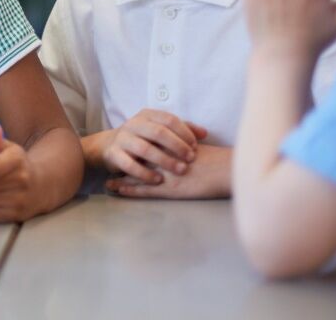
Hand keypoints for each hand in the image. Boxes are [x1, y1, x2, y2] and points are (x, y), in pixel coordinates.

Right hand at [100, 110, 206, 183]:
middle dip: (177, 146)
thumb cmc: (143, 138)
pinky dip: (145, 173)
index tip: (195, 146)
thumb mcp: (160, 129)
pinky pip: (130, 165)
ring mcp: (122, 138)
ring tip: (180, 170)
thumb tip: (205, 133)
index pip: (169, 119)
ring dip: (164, 160)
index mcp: (147, 115)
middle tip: (190, 159)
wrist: (110, 146)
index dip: (184, 132)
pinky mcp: (113, 154)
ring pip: (145, 149)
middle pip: (158, 132)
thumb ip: (182, 129)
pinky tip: (158, 180)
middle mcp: (134, 124)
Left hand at [106, 144, 231, 198]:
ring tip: (108, 182)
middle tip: (108, 166)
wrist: (227, 170)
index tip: (121, 151)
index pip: (144, 145)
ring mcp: (164, 174)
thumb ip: (182, 143)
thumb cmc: (217, 159)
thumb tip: (175, 144)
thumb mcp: (196, 146)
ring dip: (121, 179)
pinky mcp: (169, 189)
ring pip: (137, 175)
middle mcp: (163, 158)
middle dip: (122, 163)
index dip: (132, 149)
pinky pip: (145, 190)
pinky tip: (119, 190)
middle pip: (136, 159)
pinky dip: (130, 189)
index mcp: (169, 146)